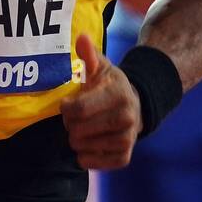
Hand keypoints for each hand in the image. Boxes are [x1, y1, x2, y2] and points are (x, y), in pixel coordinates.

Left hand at [59, 35, 141, 170]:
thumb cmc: (109, 86)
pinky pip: (91, 163)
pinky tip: (90, 143)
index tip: (69, 104)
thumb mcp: (100, 68)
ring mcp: (127, 139)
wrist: (136, 106)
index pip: (77, 110)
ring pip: (81, 148)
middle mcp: (126, 117)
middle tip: (77, 117)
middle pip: (76, 131)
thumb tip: (82, 38)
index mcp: (118, 94)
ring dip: (77, 139)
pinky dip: (85, 156)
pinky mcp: (124, 157)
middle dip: (70, 124)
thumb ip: (89, 55)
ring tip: (85, 128)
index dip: (66, 108)